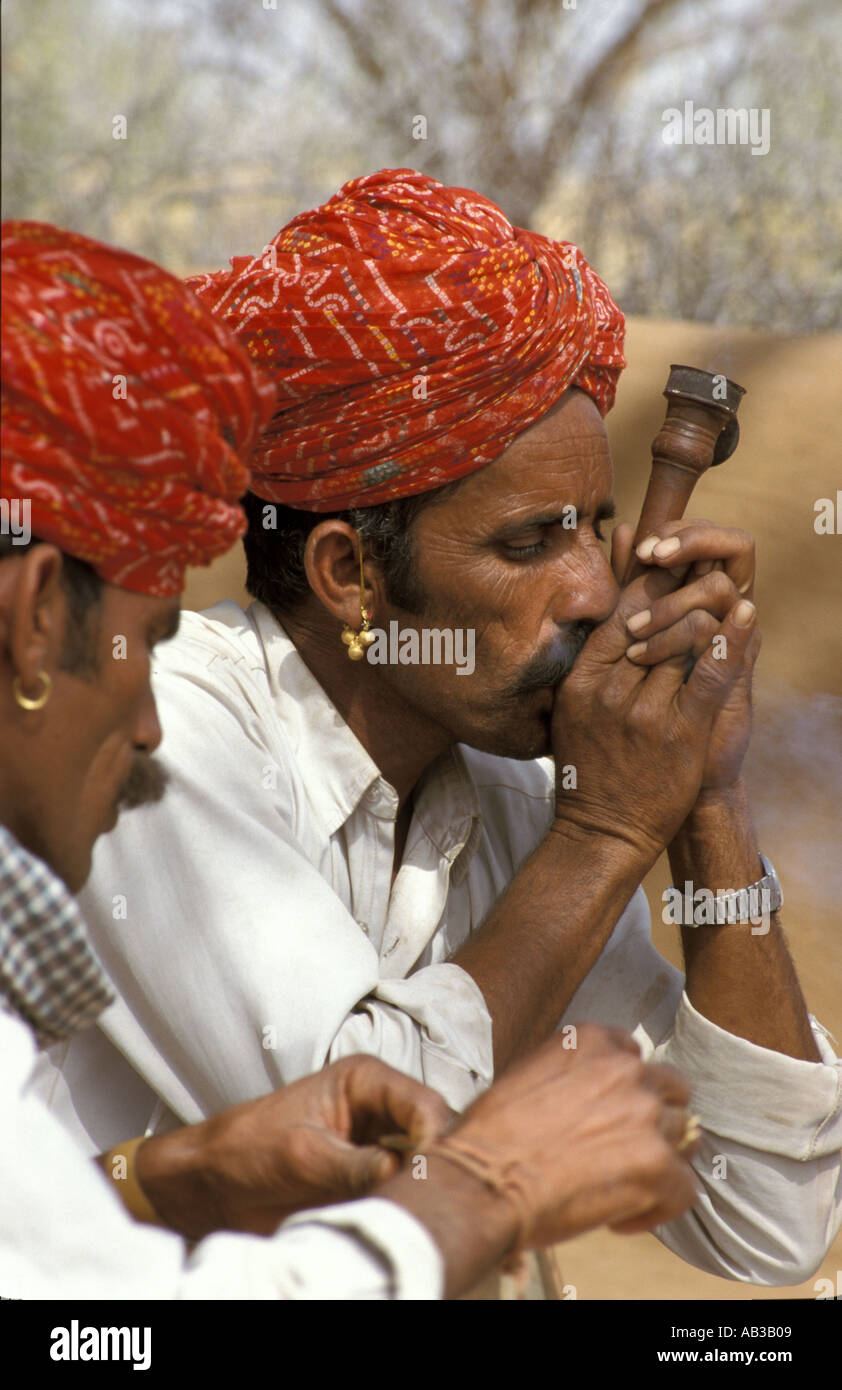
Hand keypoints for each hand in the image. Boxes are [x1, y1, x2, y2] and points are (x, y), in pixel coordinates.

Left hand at [134, 1055, 450, 1239]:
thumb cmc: (249, 1148)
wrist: (216, 1184)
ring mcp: (380, 1145)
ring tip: (408, 1211)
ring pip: (425, 1165)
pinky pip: (404, 1192)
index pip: (424, 1104)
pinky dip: (404, 1207)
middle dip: (434, 1166)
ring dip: (420, 1189)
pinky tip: (395, 1219)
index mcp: (366, 1081)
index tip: (428, 1174)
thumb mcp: (304, 1155)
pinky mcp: (373, 1178)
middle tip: (423, 1199)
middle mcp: (381, 1109)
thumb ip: (356, 1165)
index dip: (434, 1138)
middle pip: (434, 1134)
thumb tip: (402, 1175)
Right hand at [438, 1024, 698, 1247]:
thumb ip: (567, 1076)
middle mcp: (625, 1069)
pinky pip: (684, 1189)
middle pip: (671, 1090)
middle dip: (654, 1119)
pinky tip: (619, 1218)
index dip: (626, 1089)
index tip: (610, 1115)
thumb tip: (583, 1102)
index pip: (633, 1055)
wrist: (483, 1182)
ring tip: (626, 1186)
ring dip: (659, 1161)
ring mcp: (645, 1115)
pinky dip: (657, 1208)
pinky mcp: (657, 1165)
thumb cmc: (488, 1138)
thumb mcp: (524, 1076)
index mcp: (590, 1040)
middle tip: (629, 1150)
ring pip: (683, 1136)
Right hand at [550, 524, 757, 861]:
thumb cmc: (590, 765)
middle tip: (703, 577)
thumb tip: (592, 609)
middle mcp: (609, 690)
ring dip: (707, 618)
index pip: (618, 613)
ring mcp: (644, 711)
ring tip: (724, 606)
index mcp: (581, 680)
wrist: (604, 832)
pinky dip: (731, 640)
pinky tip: (747, 616)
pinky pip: (709, 673)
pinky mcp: (680, 731)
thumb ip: (590, 651)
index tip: (670, 573)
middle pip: (652, 618)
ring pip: (684, 639)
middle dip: (680, 593)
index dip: (648, 585)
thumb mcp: (574, 706)